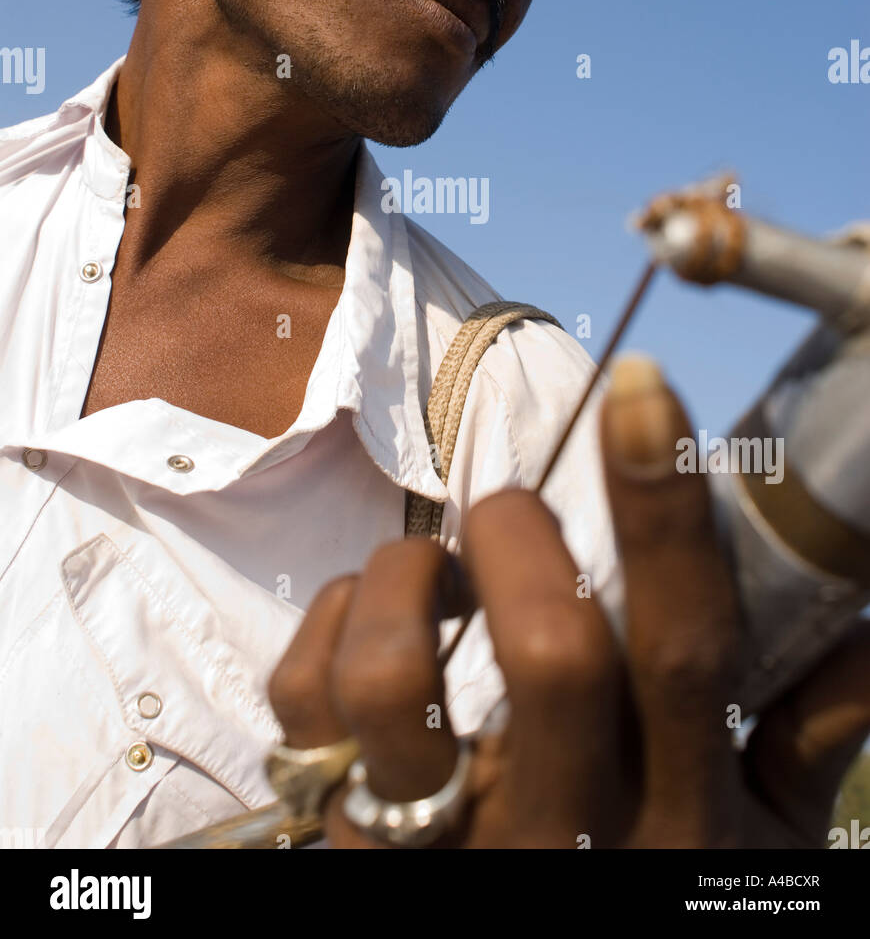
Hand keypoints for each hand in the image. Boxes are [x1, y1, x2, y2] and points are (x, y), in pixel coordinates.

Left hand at [267, 354, 869, 847]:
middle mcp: (560, 836)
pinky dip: (332, 619)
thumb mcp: (757, 852)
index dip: (667, 510)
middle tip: (513, 510)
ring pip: (401, 679)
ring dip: (412, 577)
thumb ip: (810, 737)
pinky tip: (371, 615)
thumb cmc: (656, 897)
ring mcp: (439, 845)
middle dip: (527, 536)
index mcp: (677, 822)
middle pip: (551, 654)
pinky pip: (305, 705)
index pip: (683, 651)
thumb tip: (865, 612)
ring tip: (434, 569)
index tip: (643, 390)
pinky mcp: (337, 838)